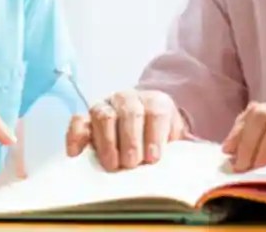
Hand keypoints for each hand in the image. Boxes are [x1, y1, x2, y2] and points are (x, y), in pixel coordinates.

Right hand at [65, 89, 187, 170]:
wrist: (141, 128)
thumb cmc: (159, 140)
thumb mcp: (175, 142)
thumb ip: (180, 150)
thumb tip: (189, 166)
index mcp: (156, 102)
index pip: (156, 111)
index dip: (155, 134)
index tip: (153, 158)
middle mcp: (129, 99)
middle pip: (130, 111)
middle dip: (131, 138)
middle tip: (132, 163)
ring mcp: (106, 106)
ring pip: (103, 114)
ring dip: (107, 141)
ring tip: (112, 164)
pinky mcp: (86, 117)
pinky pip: (77, 121)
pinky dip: (76, 136)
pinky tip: (76, 154)